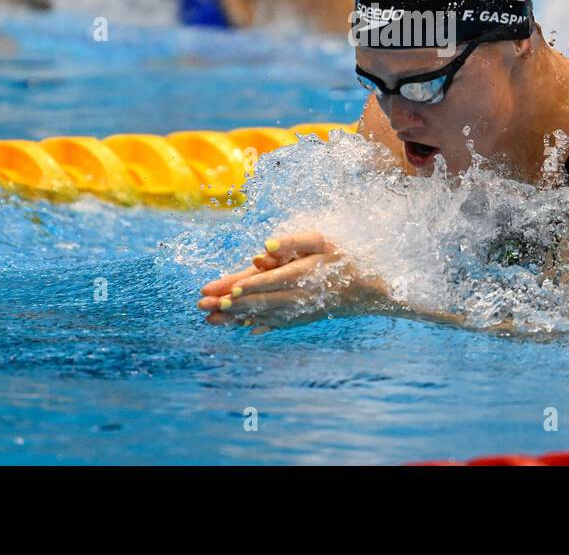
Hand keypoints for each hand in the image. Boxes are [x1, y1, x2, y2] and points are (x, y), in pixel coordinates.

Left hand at [198, 232, 387, 327]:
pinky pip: (272, 323)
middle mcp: (300, 297)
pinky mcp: (298, 319)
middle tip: (205, 307)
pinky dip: (253, 325)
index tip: (231, 292)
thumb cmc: (340, 258)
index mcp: (304, 274)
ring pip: (262, 315)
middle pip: (262, 301)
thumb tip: (267, 246)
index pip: (273, 282)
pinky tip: (237, 328)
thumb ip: (295, 241)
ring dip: (235, 318)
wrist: (364, 290)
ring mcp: (299, 311)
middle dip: (232, 305)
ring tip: (210, 320)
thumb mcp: (322, 241)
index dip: (251, 286)